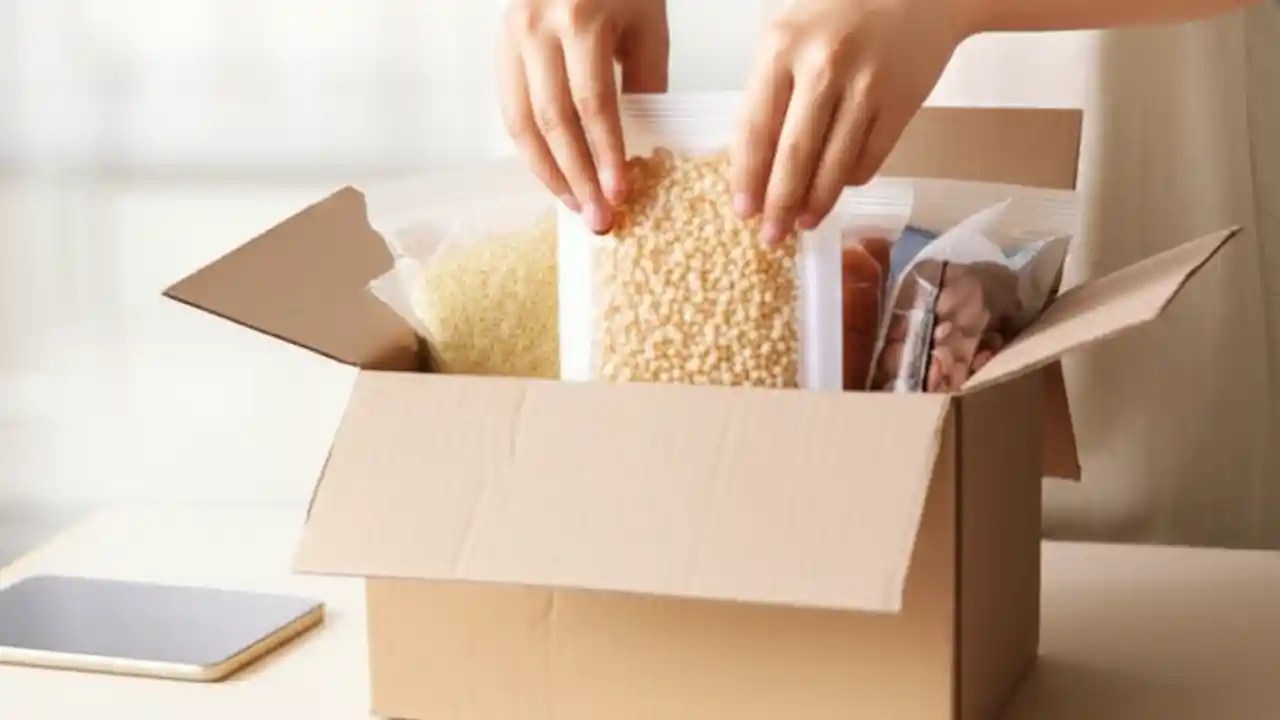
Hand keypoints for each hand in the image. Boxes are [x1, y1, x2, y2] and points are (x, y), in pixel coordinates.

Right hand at [499, 0, 668, 233]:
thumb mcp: (646, 26)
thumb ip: (643, 84)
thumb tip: (639, 150)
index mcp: (580, 17)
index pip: (591, 102)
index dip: (605, 155)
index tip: (620, 195)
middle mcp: (536, 26)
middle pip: (552, 120)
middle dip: (577, 176)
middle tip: (598, 217)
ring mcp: (511, 35)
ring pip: (521, 122)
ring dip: (549, 173)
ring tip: (575, 206)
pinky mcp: (499, 46)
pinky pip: (511, 110)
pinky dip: (532, 150)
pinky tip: (555, 175)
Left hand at [732, 0, 972, 243]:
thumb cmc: (839, 10)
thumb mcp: (790, 31)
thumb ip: (770, 86)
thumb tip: (754, 161)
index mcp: (781, 45)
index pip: (755, 127)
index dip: (748, 176)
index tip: (744, 211)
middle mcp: (823, 65)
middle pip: (794, 155)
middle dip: (780, 205)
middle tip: (773, 237)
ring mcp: (866, 85)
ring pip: (835, 164)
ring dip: (818, 202)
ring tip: (805, 224)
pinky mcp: (901, 101)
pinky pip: (871, 157)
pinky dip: (852, 178)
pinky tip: (839, 187)